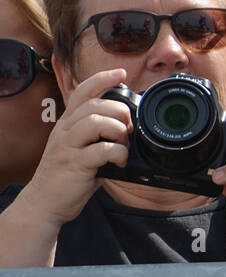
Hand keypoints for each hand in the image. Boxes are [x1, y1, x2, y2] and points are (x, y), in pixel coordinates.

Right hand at [24, 69, 130, 226]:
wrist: (45, 202)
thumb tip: (128, 127)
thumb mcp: (81, 148)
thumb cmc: (68, 175)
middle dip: (120, 112)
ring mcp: (67, 146)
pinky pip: (102, 150)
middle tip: (129, 129)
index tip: (121, 73)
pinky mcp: (74, 164)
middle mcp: (65, 131)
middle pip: (95, 105)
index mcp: (67, 124)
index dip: (102, 79)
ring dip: (118, 131)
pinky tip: (120, 162)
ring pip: (96, 122)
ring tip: (123, 145)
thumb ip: (98, 135)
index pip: (82, 91)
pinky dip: (118, 154)